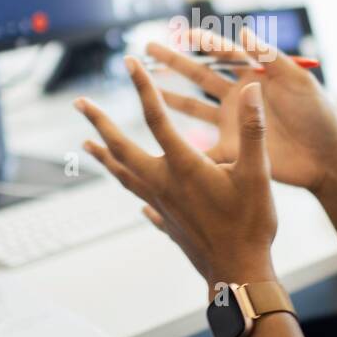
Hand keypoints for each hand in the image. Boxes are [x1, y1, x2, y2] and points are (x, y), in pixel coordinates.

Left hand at [75, 56, 278, 289]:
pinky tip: (136, 201)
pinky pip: (145, 204)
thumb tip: (252, 90)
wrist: (238, 273)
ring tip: (87, 144)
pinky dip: (135, 193)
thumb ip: (253, 129)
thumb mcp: (257, 173)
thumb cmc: (250, 224)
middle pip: (122, 148)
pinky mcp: (168, 225)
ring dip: (105, 156)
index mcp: (184, 166)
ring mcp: (162, 206)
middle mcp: (164, 184)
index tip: (128, 63)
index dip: (143, 88)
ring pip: (124, 175)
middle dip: (100, 123)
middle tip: (79, 103)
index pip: (157, 118)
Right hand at [146, 28, 336, 191]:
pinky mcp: (233, 147)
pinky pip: (202, 145)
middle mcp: (240, 95)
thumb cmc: (318, 115)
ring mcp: (233, 121)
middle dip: (174, 61)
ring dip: (170, 95)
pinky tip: (159, 140)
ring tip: (145, 83)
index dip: (204, 42)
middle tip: (148, 48)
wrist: (326, 158)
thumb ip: (271, 57)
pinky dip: (182, 145)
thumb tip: (243, 30)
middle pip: (201, 75)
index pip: (225, 53)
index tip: (183, 33)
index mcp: (256, 75)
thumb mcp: (298, 81)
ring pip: (193, 105)